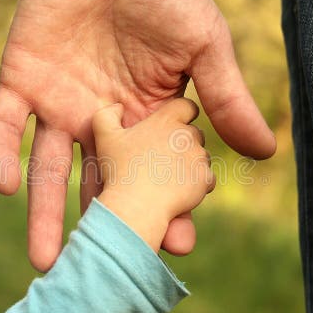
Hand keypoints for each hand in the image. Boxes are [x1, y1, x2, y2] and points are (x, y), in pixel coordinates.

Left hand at [0, 0, 275, 270]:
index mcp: (144, 119)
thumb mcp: (204, 46)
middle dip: (98, 229)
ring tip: (46, 260)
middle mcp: (101, 122)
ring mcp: (59, 103)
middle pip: (97, 187)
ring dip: (44, 212)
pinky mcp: (22, 78)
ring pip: (48, 168)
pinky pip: (6, 123)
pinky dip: (3, 152)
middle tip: (96, 278)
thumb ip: (225, 98)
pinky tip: (7, 187)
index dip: (160, 211)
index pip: (150, 178)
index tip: (171, 246)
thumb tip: (267, 152)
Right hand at [94, 99, 215, 251]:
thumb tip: (117, 107)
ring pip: (202, 157)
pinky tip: (179, 190)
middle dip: (185, 143)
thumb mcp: (105, 138)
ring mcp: (199, 158)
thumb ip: (107, 115)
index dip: (182, 114)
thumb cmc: (120, 170)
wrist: (136, 205)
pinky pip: (207, 178)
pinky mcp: (205, 179)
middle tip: (165, 158)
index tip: (172, 126)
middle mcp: (187, 135)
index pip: (187, 107)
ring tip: (169, 177)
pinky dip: (197, 184)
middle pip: (196, 133)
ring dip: (191, 164)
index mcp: (167, 121)